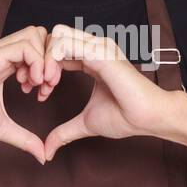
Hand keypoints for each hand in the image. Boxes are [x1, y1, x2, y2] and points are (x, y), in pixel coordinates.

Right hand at [0, 25, 54, 162]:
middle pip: (41, 35)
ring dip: (45, 60)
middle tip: (47, 85)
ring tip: (39, 84)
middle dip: (52, 59)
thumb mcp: (3, 128)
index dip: (50, 68)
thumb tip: (43, 155)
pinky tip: (30, 83)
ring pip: (35, 35)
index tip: (45, 92)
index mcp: (6, 64)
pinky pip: (24, 47)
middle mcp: (3, 53)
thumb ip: (25, 138)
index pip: (39, 49)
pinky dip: (36, 63)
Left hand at [42, 24, 171, 160]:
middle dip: (40, 58)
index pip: (58, 49)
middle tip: (39, 86)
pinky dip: (51, 61)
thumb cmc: (125, 116)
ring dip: (44, 59)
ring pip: (56, 35)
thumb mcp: (85, 123)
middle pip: (53, 37)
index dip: (43, 68)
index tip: (40, 92)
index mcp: (91, 58)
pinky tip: (52, 82)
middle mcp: (94, 48)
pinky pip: (65, 44)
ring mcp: (98, 47)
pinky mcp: (100, 52)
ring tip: (46, 85)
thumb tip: (47, 150)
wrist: (147, 117)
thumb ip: (64, 132)